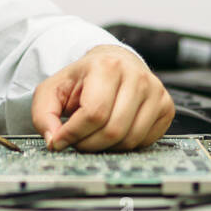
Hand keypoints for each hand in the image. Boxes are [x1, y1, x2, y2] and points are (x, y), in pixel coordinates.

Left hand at [31, 45, 174, 151]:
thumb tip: (54, 141)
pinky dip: (126, 144)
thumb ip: (44, 115)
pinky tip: (114, 131)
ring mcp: (156, 92)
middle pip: (113, 130)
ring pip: (130, 139)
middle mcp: (136, 77)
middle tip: (78, 140)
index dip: (73, 134)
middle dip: (89, 144)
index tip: (60, 140)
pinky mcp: (166, 107)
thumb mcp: (53, 90)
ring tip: (94, 135)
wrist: (113, 63)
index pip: (94, 114)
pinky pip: (145, 141)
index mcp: (107, 66)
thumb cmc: (84, 78)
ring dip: (107, 147)